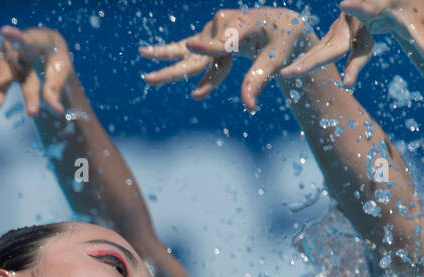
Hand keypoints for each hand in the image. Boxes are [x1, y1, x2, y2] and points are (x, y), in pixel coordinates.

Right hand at [0, 26, 73, 116]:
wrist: (45, 45)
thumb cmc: (55, 58)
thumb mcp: (61, 70)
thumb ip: (56, 89)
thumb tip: (57, 110)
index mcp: (33, 41)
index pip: (24, 40)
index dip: (14, 36)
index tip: (5, 32)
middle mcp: (14, 48)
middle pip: (8, 66)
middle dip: (1, 84)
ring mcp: (3, 56)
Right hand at [139, 7, 311, 111]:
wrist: (278, 23)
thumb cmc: (280, 41)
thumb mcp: (275, 60)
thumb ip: (258, 80)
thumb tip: (249, 107)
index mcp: (243, 24)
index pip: (224, 42)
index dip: (209, 47)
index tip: (191, 45)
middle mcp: (224, 24)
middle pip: (198, 54)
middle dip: (174, 69)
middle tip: (150, 79)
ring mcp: (213, 31)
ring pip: (191, 56)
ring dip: (168, 64)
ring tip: (144, 67)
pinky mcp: (208, 38)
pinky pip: (191, 51)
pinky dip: (172, 56)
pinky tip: (147, 53)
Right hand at [281, 0, 423, 87]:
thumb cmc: (406, 11)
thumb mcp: (420, 29)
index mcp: (376, 7)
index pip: (366, 8)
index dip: (358, 6)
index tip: (346, 2)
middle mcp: (352, 19)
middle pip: (335, 41)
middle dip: (319, 54)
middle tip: (300, 65)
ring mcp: (340, 28)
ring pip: (324, 48)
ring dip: (308, 61)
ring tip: (288, 73)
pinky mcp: (335, 37)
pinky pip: (323, 53)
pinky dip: (309, 61)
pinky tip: (290, 72)